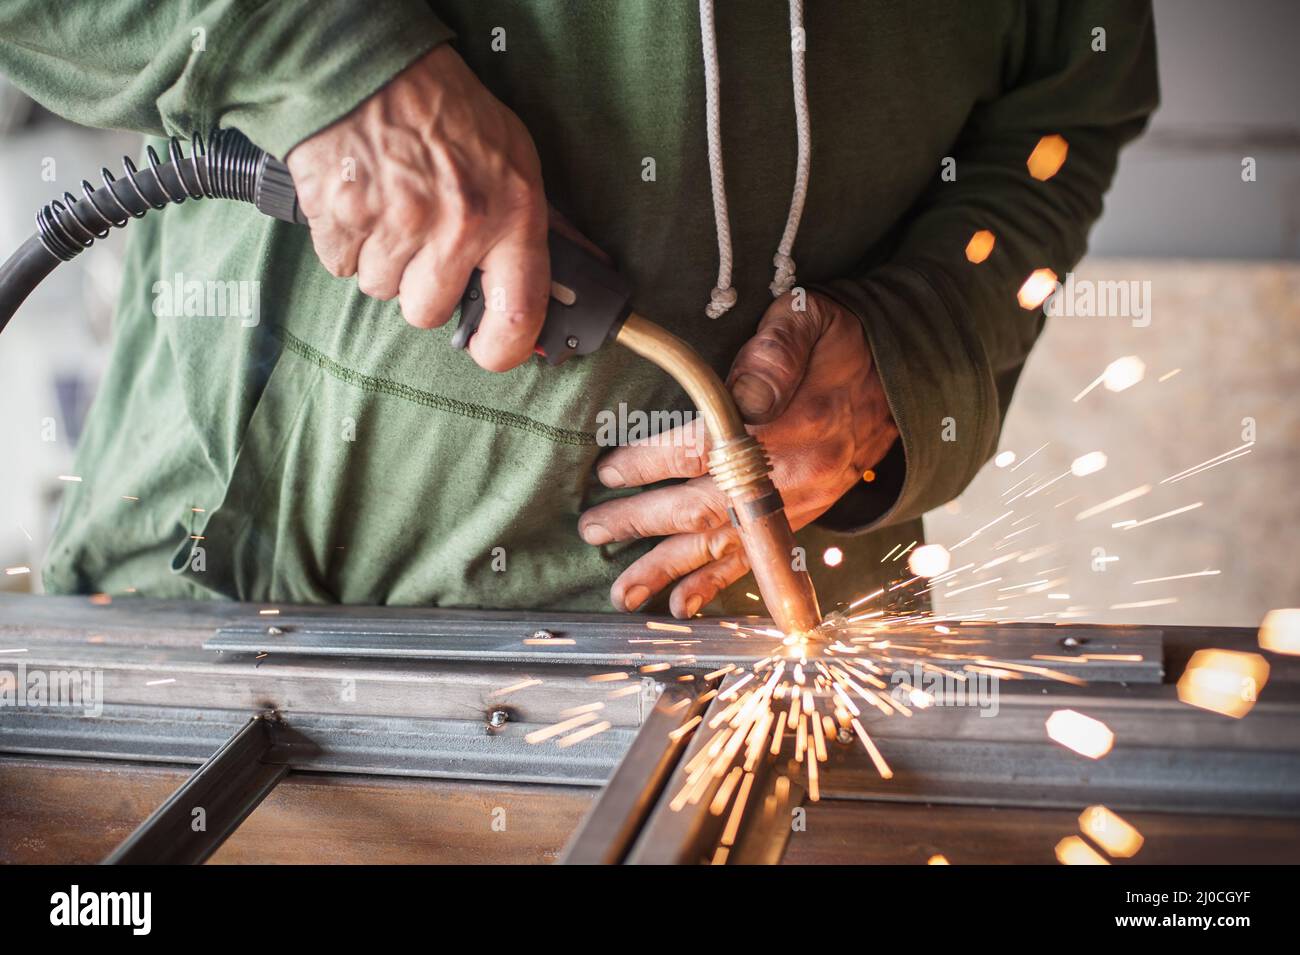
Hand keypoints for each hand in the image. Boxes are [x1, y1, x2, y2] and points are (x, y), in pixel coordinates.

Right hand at [287, 44, 547, 370]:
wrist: (373, 65)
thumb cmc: (450, 112)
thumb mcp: (515, 157)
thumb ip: (546, 223)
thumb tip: (588, 270)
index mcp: (510, 214)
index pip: (518, 315)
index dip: (503, 349)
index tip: (492, 349)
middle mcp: (456, 225)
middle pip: (428, 311)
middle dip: (423, 287)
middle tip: (424, 242)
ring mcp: (395, 223)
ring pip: (381, 290)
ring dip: (383, 261)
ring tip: (392, 210)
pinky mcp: (341, 217)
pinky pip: (340, 264)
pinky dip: (346, 241)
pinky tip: (362, 202)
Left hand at [579, 292, 897, 617]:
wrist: (898, 379)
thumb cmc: (841, 345)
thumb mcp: (808, 323)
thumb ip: (773, 355)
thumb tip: (743, 395)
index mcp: (785, 428)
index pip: (702, 451)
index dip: (650, 462)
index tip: (609, 470)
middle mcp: (788, 478)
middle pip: (701, 508)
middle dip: (641, 522)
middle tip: (592, 530)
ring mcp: (793, 506)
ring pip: (721, 546)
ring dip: (667, 569)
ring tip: (625, 591)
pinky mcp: (796, 519)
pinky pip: (753, 560)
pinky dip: (714, 585)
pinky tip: (681, 604)